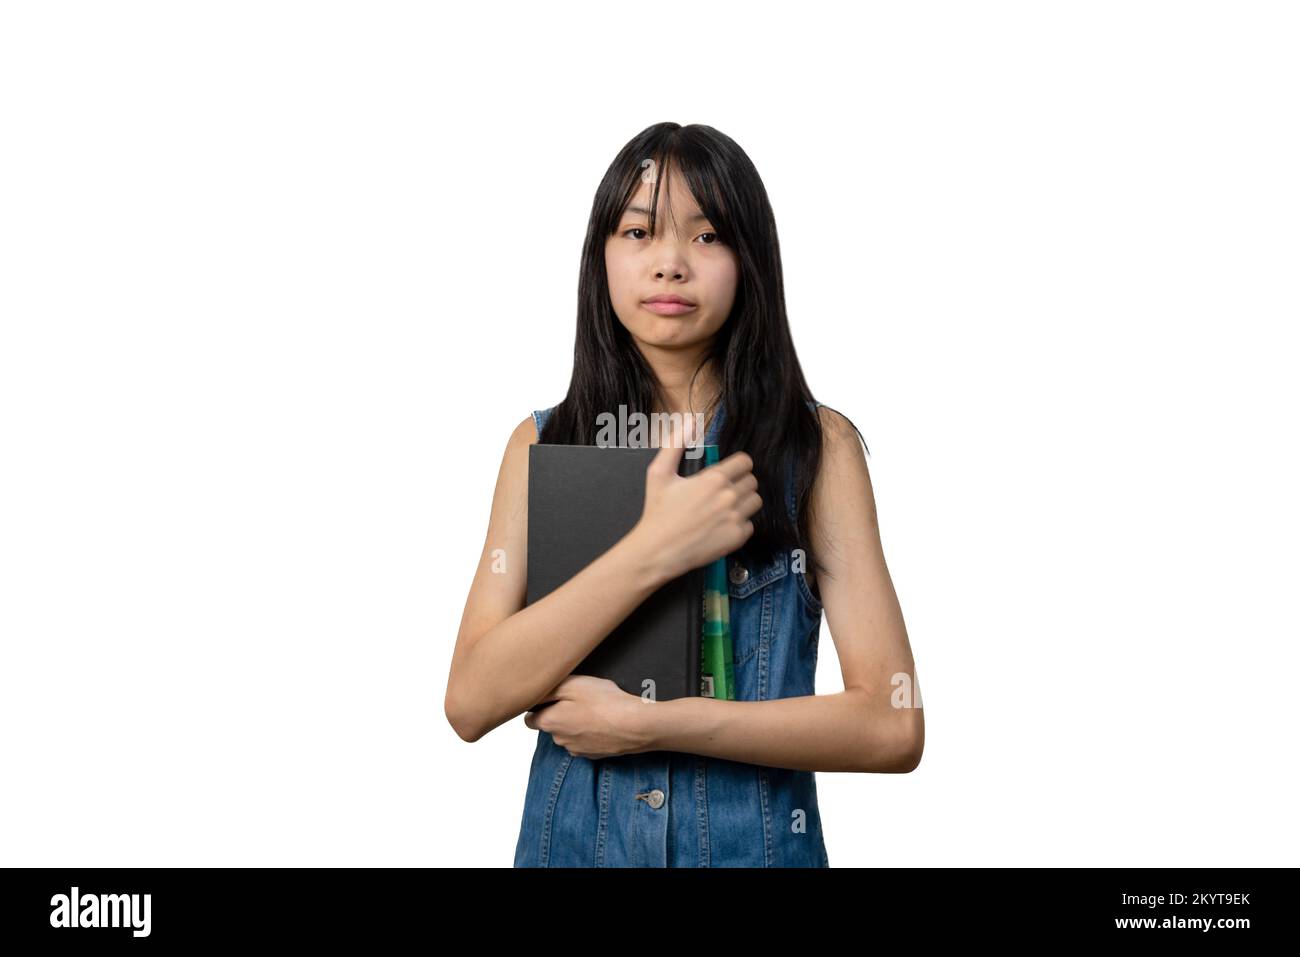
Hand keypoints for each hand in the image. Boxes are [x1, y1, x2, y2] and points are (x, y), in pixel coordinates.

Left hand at [522, 675, 656, 759]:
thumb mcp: (572, 684)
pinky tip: (604, 721)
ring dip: (576, 723)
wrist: (635, 726)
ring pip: (569, 733)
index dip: (539, 706)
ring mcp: (577, 750)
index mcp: (549, 723)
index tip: (552, 696)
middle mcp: (559, 740)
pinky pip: (585, 741)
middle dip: (560, 712)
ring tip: (595, 708)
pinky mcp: (593, 755)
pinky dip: (591, 732)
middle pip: (551, 725)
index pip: (529, 719)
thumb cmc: (604, 703)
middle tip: (579, 698)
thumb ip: (548, 689)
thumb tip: (534, 693)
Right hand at [630, 414, 760, 582]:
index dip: (737, 465)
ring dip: (744, 502)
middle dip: (740, 483)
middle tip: (723, 491)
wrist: (657, 551)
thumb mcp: (659, 473)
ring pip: (755, 501)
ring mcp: (735, 518)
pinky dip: (739, 524)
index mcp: (714, 479)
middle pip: (752, 481)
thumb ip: (675, 444)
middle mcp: (729, 497)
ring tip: (725, 507)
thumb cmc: (657, 512)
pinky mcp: (736, 538)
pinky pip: (750, 524)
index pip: (745, 462)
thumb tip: (689, 422)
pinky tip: (722, 525)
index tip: (728, 472)